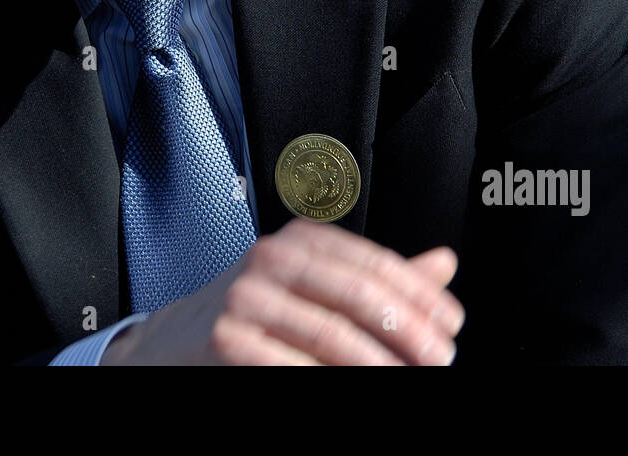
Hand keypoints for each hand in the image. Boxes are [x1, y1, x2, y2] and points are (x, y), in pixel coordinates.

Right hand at [101, 219, 463, 364]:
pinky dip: (327, 380)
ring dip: (378, 365)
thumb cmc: (256, 311)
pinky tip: (353, 389)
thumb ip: (376, 277)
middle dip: (407, 333)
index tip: (451, 325)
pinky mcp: (225, 336)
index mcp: (301, 238)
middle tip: (440, 360)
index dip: (419, 295)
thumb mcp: (315, 284)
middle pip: (357, 294)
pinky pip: (291, 364)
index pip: (374, 261)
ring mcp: (245, 296)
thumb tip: (445, 264)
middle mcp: (272, 257)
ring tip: (406, 380)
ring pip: (330, 334)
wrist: (176, 341)